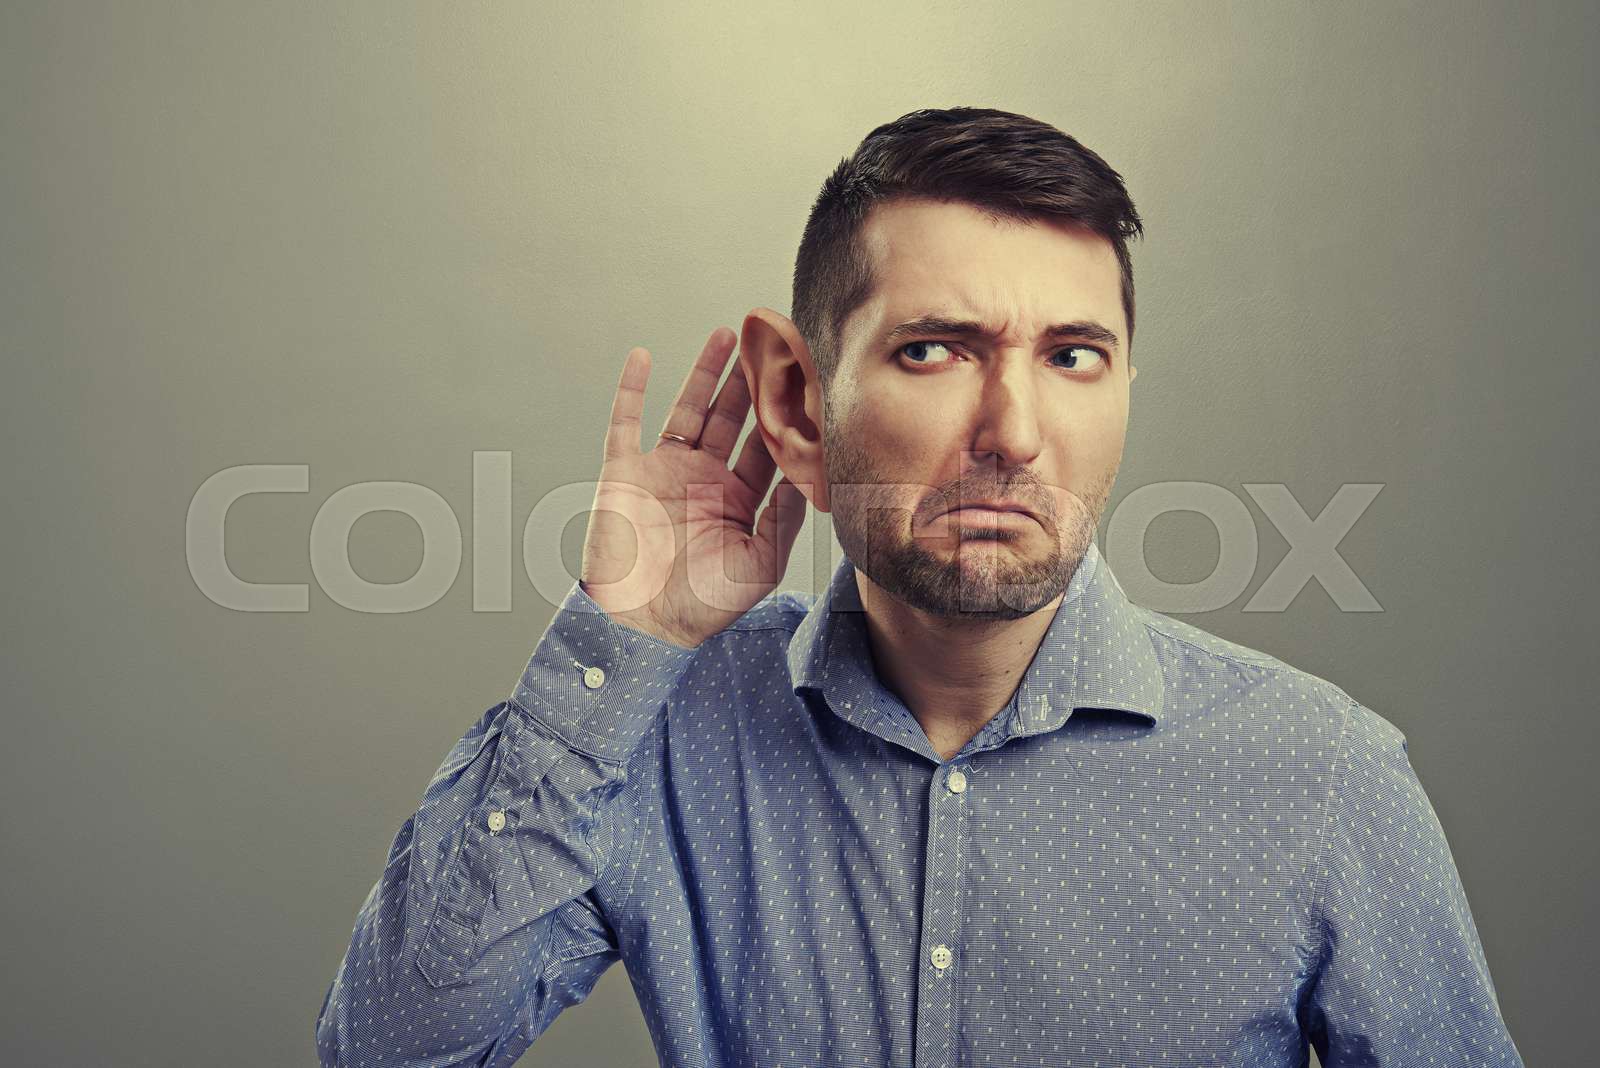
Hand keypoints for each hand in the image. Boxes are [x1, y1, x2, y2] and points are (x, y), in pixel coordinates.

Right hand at [577, 326, 807, 648]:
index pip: (765, 447)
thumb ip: (783, 519)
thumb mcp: (759, 564)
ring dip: (705, 373)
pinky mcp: (623, 471)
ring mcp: (662, 471)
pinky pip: (625, 421)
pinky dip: (631, 389)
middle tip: (772, 343)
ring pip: (688, 410)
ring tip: (728, 335)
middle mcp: (702, 480)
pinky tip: (643, 356)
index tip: (806, 380)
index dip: (784, 415)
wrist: (642, 625)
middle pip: (732, 419)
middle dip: (750, 382)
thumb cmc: (703, 606)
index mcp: (737, 501)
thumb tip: (806, 473)